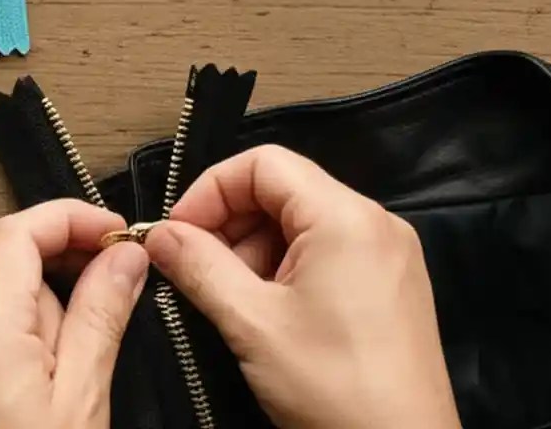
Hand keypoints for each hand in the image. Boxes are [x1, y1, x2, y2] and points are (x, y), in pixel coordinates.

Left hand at [0, 199, 149, 428]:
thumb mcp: (83, 403)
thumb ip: (101, 316)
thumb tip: (122, 259)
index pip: (16, 233)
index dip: (67, 219)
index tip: (108, 233)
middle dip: (46, 256)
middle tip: (98, 283)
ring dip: (23, 297)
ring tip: (65, 355)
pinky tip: (34, 376)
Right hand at [145, 145, 460, 428]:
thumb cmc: (333, 387)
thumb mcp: (251, 323)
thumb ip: (199, 266)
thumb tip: (158, 233)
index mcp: (345, 217)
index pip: (264, 163)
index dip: (211, 190)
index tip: (177, 233)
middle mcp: (374, 223)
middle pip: (283, 190)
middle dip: (229, 223)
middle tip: (194, 271)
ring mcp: (388, 255)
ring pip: (301, 224)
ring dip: (253, 250)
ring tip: (229, 301)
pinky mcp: (391, 286)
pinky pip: (326, 253)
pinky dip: (285, 270)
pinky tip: (265, 312)